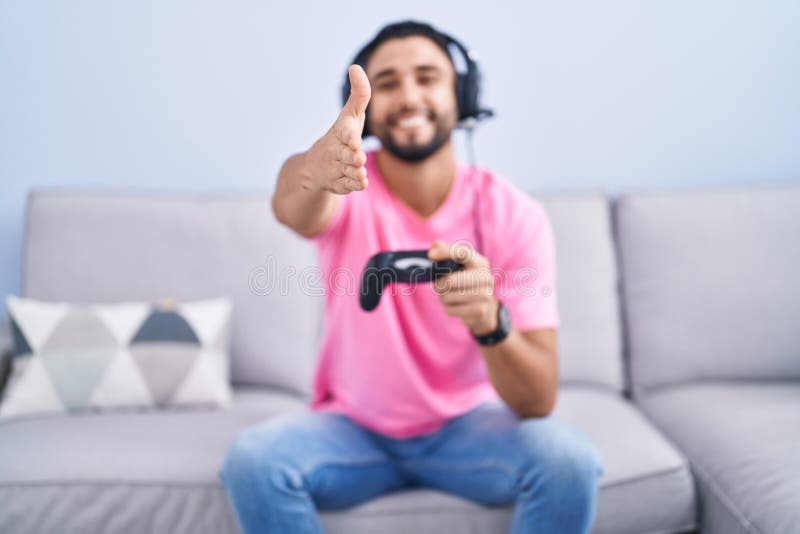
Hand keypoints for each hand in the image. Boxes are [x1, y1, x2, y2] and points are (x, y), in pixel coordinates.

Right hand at [301, 65, 370, 194]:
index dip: (350, 136)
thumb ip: (359, 94)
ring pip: (347, 171)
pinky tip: (361, 183)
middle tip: (359, 157)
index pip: (345, 132)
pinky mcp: (339, 183)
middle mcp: (336, 151)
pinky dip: (353, 185)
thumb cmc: (340, 136)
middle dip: (352, 156)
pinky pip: (347, 186)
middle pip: (346, 154)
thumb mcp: (349, 115)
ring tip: (360, 173)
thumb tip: (355, 66)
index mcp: (340, 133)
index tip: (355, 140)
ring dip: (354, 172)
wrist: (315, 168)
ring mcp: (337, 168)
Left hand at [428, 240, 498, 335]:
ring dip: (443, 297)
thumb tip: (436, 244)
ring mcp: (485, 295)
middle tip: (439, 286)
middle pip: (449, 280)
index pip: (463, 252)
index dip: (445, 252)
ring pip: (448, 297)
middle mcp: (485, 277)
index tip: (430, 256)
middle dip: (439, 284)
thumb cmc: (467, 284)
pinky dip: (448, 308)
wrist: (486, 308)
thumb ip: (448, 254)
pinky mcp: (480, 311)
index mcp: (480, 263)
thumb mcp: (461, 268)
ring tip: (449, 296)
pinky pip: (450, 309)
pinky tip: (455, 306)